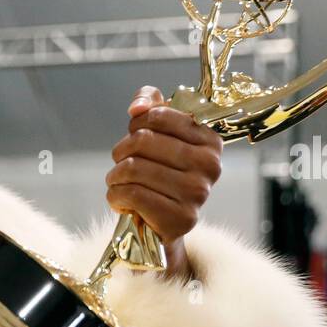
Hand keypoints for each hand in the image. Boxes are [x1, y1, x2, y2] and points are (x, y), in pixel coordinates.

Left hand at [105, 86, 222, 279]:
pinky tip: (121, 200)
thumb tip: (137, 107)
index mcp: (210, 140)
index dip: (136, 125)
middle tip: (122, 163)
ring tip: (120, 183)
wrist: (162, 223)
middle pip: (142, 140)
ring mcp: (198, 194)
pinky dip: (115, 196)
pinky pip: (132, 194)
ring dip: (115, 176)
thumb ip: (150, 103)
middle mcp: (210, 165)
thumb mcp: (157, 132)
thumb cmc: (159, 172)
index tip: (135, 137)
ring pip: (133, 168)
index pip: (158, 115)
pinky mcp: (180, 219)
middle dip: (121, 151)